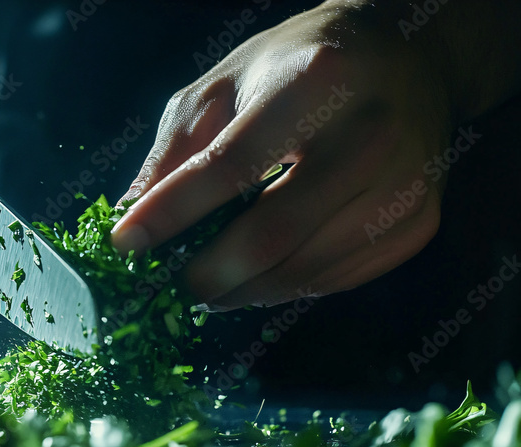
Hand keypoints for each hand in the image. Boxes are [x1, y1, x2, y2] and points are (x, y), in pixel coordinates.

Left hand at [110, 1, 460, 310]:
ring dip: (246, 291)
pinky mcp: (419, 222)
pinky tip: (262, 277)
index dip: (172, 212)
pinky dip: (288, 288)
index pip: (230, 165)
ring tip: (213, 287)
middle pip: (273, 234)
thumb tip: (132, 217)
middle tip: (177, 285)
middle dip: (210, 273)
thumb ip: (176, 149)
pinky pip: (338, 279)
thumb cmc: (297, 67)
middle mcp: (370, 135)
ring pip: (306, 270)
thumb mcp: (225, 83)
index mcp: (314, 84)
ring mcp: (404, 183)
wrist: (408, 56)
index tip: (127, 243)